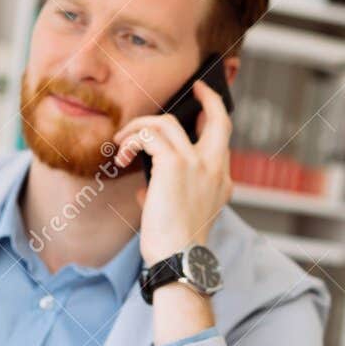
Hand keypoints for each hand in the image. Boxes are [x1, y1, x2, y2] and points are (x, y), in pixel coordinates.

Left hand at [113, 79, 232, 263]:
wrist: (179, 258)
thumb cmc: (176, 245)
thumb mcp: (180, 214)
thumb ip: (169, 193)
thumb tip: (146, 186)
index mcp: (221, 182)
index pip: (222, 141)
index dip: (213, 119)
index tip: (203, 107)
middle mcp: (215, 169)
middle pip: (219, 119)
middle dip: (209, 98)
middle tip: (196, 87)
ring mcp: (197, 163)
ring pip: (168, 123)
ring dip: (139, 127)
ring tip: (123, 142)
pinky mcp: (175, 164)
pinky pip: (149, 136)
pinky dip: (132, 141)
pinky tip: (122, 155)